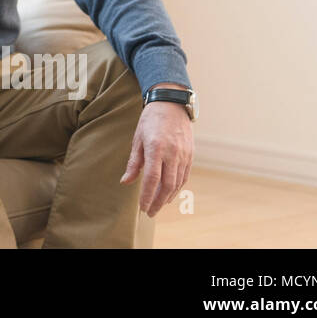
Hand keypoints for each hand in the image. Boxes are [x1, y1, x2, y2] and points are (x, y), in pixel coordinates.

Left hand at [120, 89, 194, 215]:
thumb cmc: (150, 120)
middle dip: (158, 202)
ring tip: (158, 206)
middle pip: (167, 185)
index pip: (152, 179)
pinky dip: (177, 188)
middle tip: (150, 213)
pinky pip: (184, 176)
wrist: (171, 104)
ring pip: (177, 183)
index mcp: (156, 148)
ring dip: (168, 197)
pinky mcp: (190, 155)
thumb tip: (126, 182)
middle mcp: (172, 153)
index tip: (142, 207)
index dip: (147, 196)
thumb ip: (134, 162)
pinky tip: (169, 194)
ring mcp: (183, 154)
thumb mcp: (137, 138)